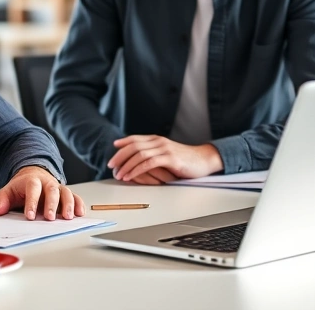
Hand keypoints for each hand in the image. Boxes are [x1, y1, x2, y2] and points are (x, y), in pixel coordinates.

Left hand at [0, 166, 84, 220]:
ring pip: (66, 193)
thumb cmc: (22, 186)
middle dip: (51, 204)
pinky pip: (75, 196)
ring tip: (68, 217)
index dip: (32, 202)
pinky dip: (79, 204)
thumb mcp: (9, 191)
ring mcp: (58, 187)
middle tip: (49, 218)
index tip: (30, 216)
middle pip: (52, 190)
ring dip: (68, 205)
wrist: (33, 174)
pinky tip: (80, 213)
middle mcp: (47, 182)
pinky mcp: (66, 193)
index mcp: (32, 180)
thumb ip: (3, 200)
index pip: (33, 189)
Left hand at [108, 135, 222, 181]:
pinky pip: (148, 163)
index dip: (123, 143)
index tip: (113, 148)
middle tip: (111, 165)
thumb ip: (154, 153)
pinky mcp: (170, 159)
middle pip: (134, 146)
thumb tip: (139, 158)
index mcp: (157, 139)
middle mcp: (159, 142)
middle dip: (120, 156)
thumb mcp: (167, 153)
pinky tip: (130, 176)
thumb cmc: (185, 160)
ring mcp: (164, 149)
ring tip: (119, 174)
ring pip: (139, 154)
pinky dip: (136, 170)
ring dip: (126, 165)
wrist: (204, 160)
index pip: (135, 138)